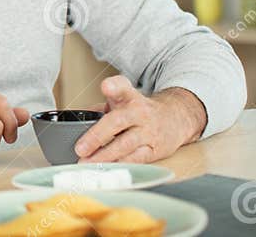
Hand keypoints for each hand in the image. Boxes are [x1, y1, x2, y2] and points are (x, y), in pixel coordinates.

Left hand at [75, 75, 206, 163]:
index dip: (114, 86)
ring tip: (88, 164)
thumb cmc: (140, 110)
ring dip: (105, 157)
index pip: (122, 87)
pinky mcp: (155, 150)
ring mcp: (149, 132)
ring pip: (126, 145)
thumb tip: (79, 118)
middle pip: (117, 122)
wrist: (176, 118)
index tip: (107, 87)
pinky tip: (108, 170)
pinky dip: (120, 166)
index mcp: (129, 97)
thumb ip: (100, 107)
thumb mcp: (122, 99)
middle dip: (97, 136)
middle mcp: (140, 112)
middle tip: (80, 149)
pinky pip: (136, 160)